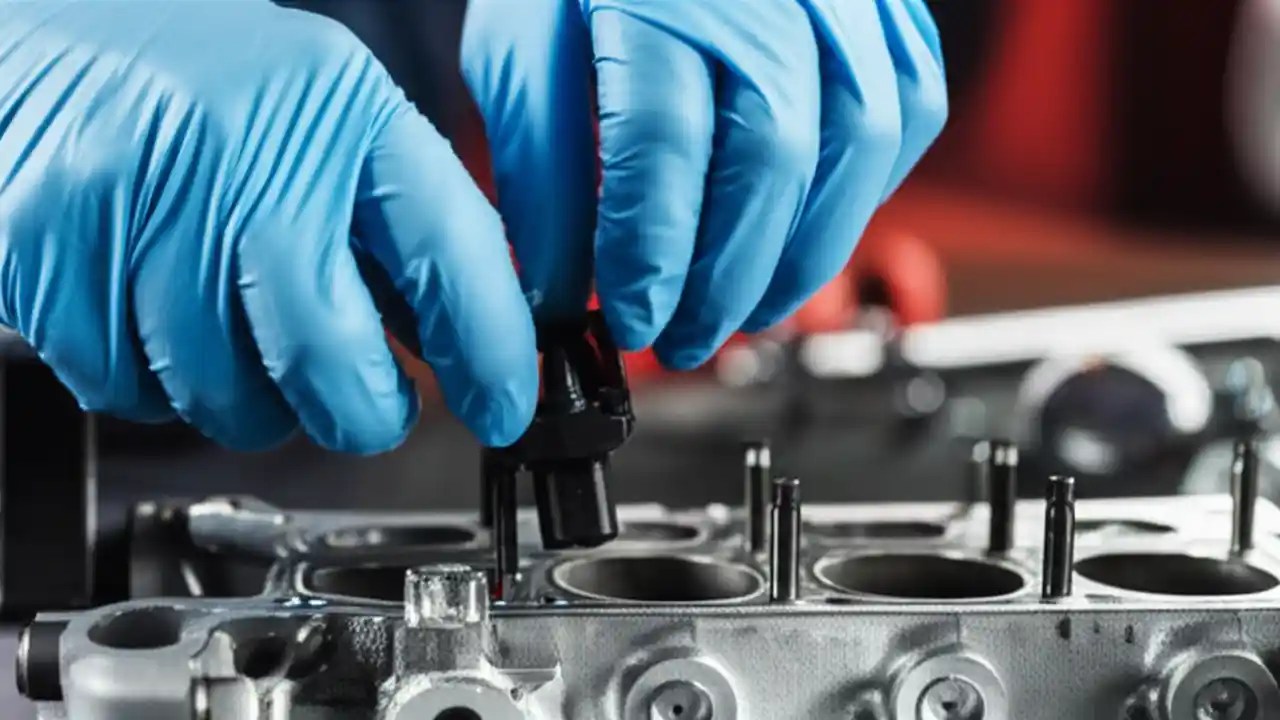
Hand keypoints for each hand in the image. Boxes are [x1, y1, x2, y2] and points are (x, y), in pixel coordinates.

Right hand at [0, 1, 537, 451]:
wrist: (37, 30)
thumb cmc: (194, 83)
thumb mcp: (319, 117)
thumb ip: (390, 221)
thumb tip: (453, 342)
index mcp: (335, 106)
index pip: (449, 244)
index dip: (490, 347)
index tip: (503, 406)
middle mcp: (242, 148)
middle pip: (327, 352)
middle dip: (362, 414)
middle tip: (364, 410)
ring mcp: (139, 199)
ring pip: (222, 392)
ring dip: (250, 404)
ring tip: (241, 344)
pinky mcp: (48, 250)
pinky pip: (127, 389)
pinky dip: (156, 388)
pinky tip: (160, 326)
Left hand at [463, 0, 947, 368]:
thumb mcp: (522, 50)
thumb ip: (540, 173)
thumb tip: (559, 296)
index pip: (662, 140)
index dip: (652, 253)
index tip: (630, 320)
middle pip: (772, 155)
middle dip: (728, 277)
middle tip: (683, 336)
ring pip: (858, 142)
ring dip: (803, 255)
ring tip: (745, 310)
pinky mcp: (888, 7)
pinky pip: (906, 112)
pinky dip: (862, 192)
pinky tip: (804, 229)